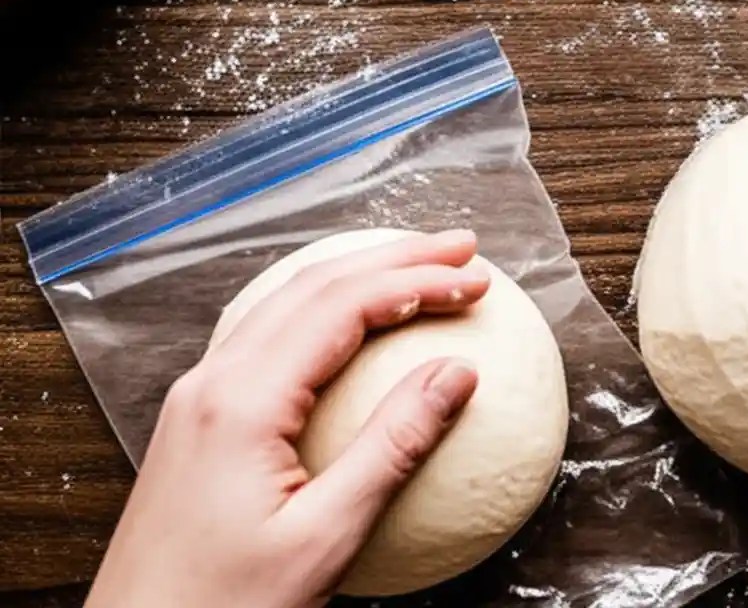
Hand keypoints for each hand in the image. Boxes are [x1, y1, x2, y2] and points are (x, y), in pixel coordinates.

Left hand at [85, 230, 490, 607]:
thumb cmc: (227, 606)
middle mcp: (212, 381)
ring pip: (287, 304)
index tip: (477, 282)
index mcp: (242, 400)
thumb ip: (393, 447)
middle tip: (462, 248)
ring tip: (420, 268)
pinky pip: (268, 337)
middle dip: (394, 258)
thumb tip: (457, 375)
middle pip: (314, 287)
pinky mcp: (199, 420)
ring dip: (359, 277)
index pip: (342, 308)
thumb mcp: (326, 536)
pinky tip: (353, 323)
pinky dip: (324, 311)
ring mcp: (198, 397)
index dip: (417, 283)